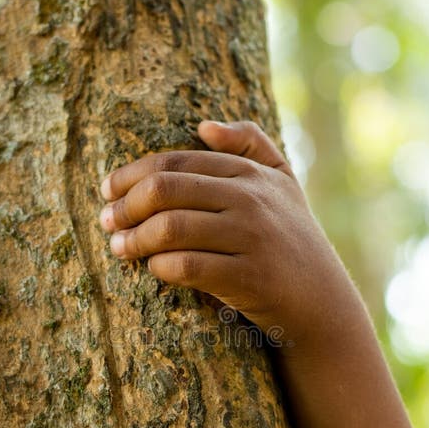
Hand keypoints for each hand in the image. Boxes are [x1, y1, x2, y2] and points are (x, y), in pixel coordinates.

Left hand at [99, 120, 353, 348]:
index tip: (107, 190)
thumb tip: (203, 126)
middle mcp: (251, 199)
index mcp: (250, 173)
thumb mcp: (283, 183)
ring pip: (171, 227)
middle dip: (126, 205)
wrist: (322, 301)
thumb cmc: (291, 239)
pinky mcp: (249, 277)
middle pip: (166, 189)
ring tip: (118, 247)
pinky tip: (152, 268)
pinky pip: (187, 266)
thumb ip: (251, 144)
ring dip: (134, 238)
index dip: (131, 174)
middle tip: (106, 221)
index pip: (175, 162)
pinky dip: (159, 266)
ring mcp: (251, 237)